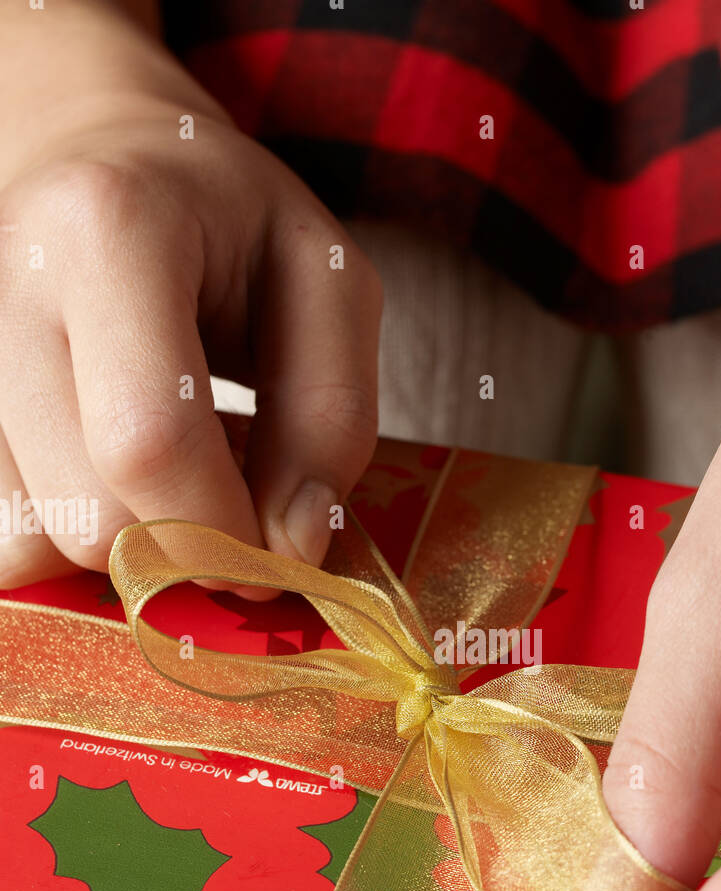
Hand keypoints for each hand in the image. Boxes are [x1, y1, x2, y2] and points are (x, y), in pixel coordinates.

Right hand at [0, 32, 380, 591]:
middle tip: (227, 502)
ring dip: (121, 544)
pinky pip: (0, 538)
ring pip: (30, 539)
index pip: (150, 440)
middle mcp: (4, 288)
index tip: (271, 547)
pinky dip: (66, 537)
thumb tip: (291, 546)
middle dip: (179, 547)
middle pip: (86, 511)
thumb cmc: (228, 224)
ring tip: (163, 469)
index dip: (224, 531)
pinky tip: (105, 478)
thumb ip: (332, 418)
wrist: (98, 156)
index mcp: (110, 229)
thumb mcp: (329, 286)